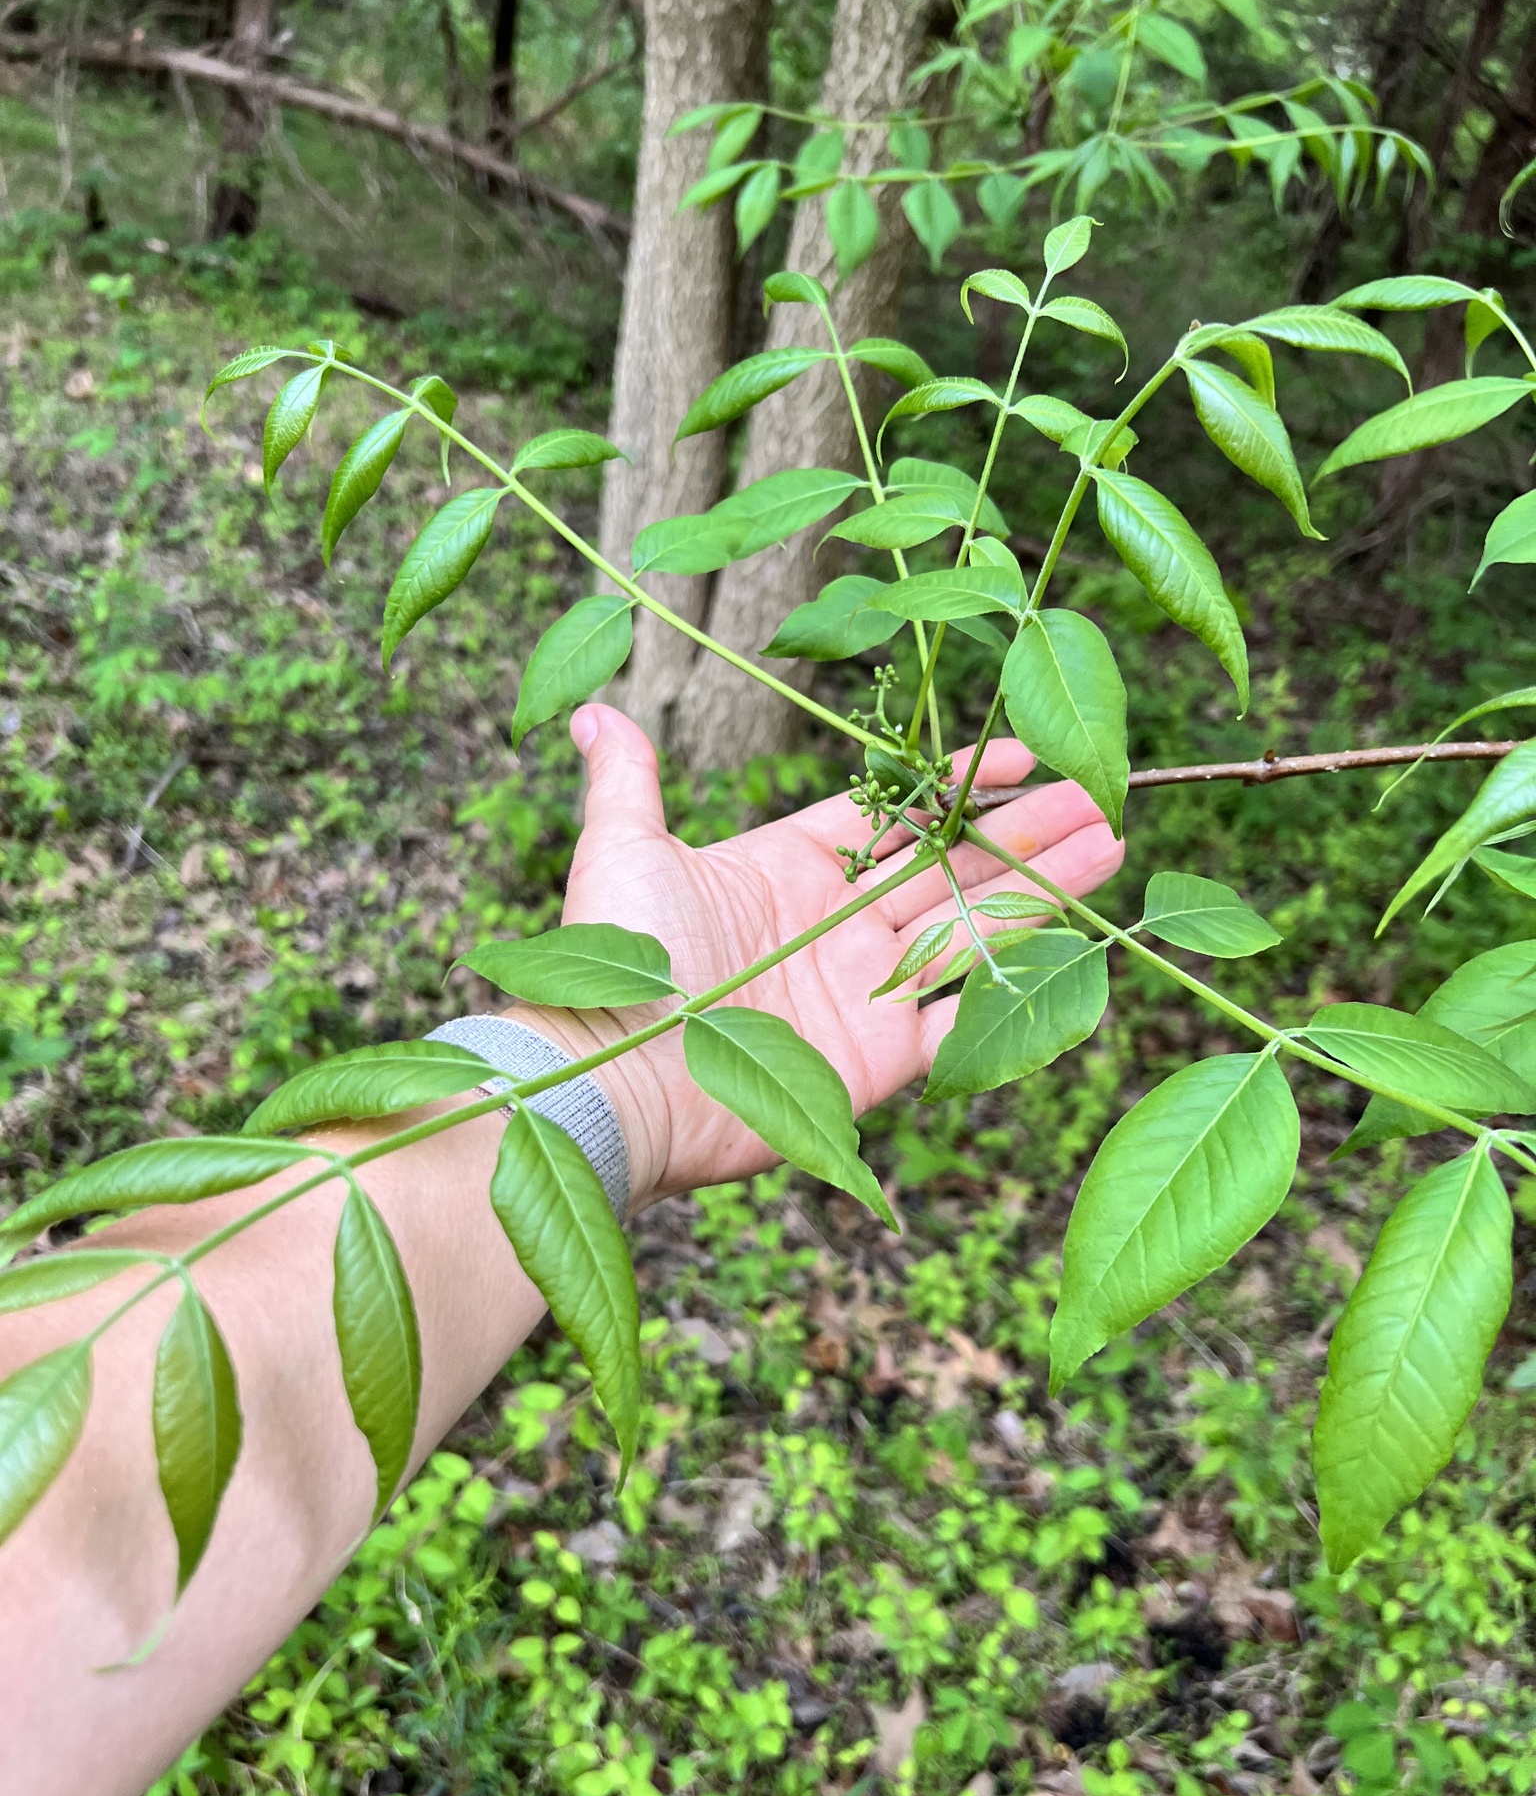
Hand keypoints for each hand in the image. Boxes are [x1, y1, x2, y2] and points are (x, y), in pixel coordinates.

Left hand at [517, 705, 1123, 1207]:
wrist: (617, 1084)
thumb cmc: (617, 962)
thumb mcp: (621, 852)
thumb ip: (627, 783)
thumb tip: (591, 711)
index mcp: (787, 869)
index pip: (892, 816)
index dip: (955, 784)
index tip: (1019, 752)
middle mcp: (836, 930)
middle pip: (948, 869)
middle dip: (1025, 831)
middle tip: (1099, 795)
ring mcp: (862, 996)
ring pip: (971, 931)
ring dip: (1043, 890)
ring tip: (1112, 844)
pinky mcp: (878, 1063)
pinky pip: (962, 1023)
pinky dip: (1015, 990)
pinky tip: (1080, 945)